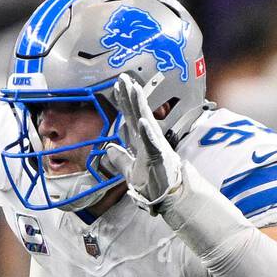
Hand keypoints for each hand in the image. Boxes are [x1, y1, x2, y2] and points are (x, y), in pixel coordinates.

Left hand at [103, 73, 182, 213]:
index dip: (123, 102)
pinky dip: (147, 132)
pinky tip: (142, 121)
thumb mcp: (130, 171)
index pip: (130, 117)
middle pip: (137, 113)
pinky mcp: (159, 158)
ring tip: (134, 89)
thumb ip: (120, 159)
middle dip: (130, 95)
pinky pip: (152, 143)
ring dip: (139, 105)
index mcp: (141, 141)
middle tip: (124, 77)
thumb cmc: (153, 183)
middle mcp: (148, 140)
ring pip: (146, 122)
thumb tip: (108, 149)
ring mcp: (154, 147)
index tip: (117, 86)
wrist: (168, 198)